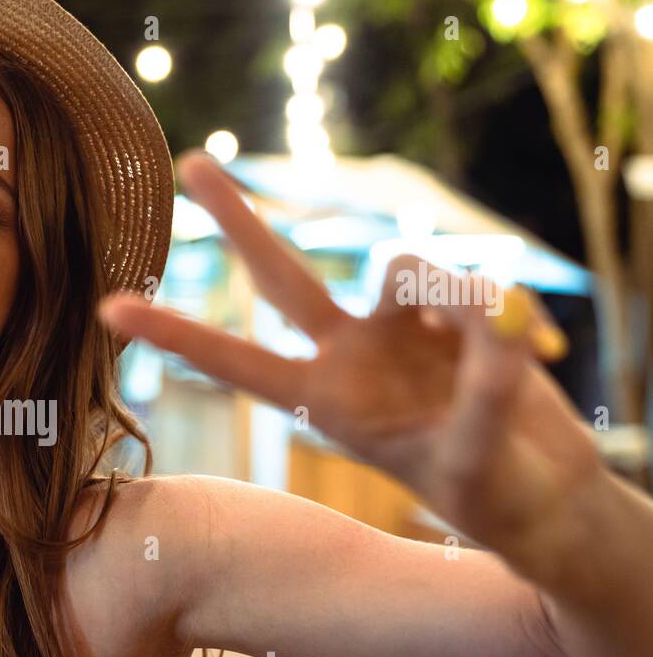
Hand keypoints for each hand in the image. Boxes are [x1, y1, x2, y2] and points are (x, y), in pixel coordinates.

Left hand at [99, 150, 602, 568]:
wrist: (540, 493)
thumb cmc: (493, 493)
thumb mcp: (476, 458)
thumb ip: (484, 389)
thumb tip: (496, 310)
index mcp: (324, 403)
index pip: (238, 364)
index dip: (180, 336)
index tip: (111, 308)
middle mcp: (350, 353)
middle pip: (284, 276)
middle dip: (240, 220)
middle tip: (190, 162)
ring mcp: (397, 326)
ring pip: (408, 266)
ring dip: (462, 296)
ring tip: (516, 349)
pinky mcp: (453, 308)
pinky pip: (479, 281)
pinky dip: (514, 312)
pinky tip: (545, 348)